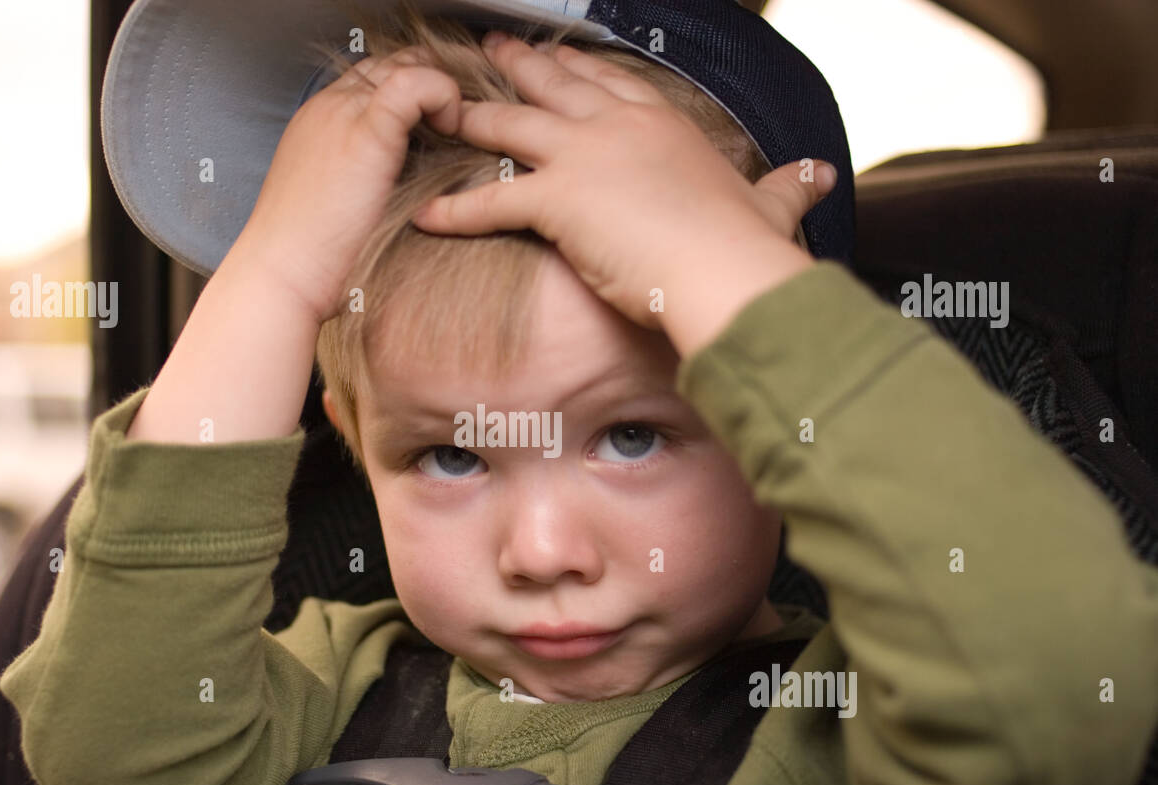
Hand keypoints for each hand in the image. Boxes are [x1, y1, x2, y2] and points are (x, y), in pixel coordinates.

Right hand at [226, 46, 463, 323]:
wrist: (282, 276)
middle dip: (432, 86)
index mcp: (319, 122)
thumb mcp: (341, 207)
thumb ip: (370, 180)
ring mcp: (345, 113)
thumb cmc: (314, 262)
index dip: (414, 93)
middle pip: (391, 64)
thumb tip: (415, 184)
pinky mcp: (366, 130)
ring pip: (406, 65)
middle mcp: (329, 107)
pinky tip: (451, 131)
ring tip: (458, 134)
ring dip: (441, 92)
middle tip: (460, 126)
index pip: (373, 78)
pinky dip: (443, 97)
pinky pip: (416, 83)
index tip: (442, 129)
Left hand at [410, 32, 835, 347]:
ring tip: (439, 110)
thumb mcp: (771, 205)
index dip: (580, 69)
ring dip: (472, 116)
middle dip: (519, 66)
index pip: (612, 83)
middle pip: (555, 85)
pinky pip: (491, 199)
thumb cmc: (746, 246)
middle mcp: (619, 127)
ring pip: (512, 125)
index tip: (558, 56)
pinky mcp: (558, 199)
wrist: (727, 273)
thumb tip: (819, 176)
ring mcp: (585, 157)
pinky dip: (456, 209)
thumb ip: (787, 186)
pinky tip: (426, 213)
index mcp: (662, 124)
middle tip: (491, 50)